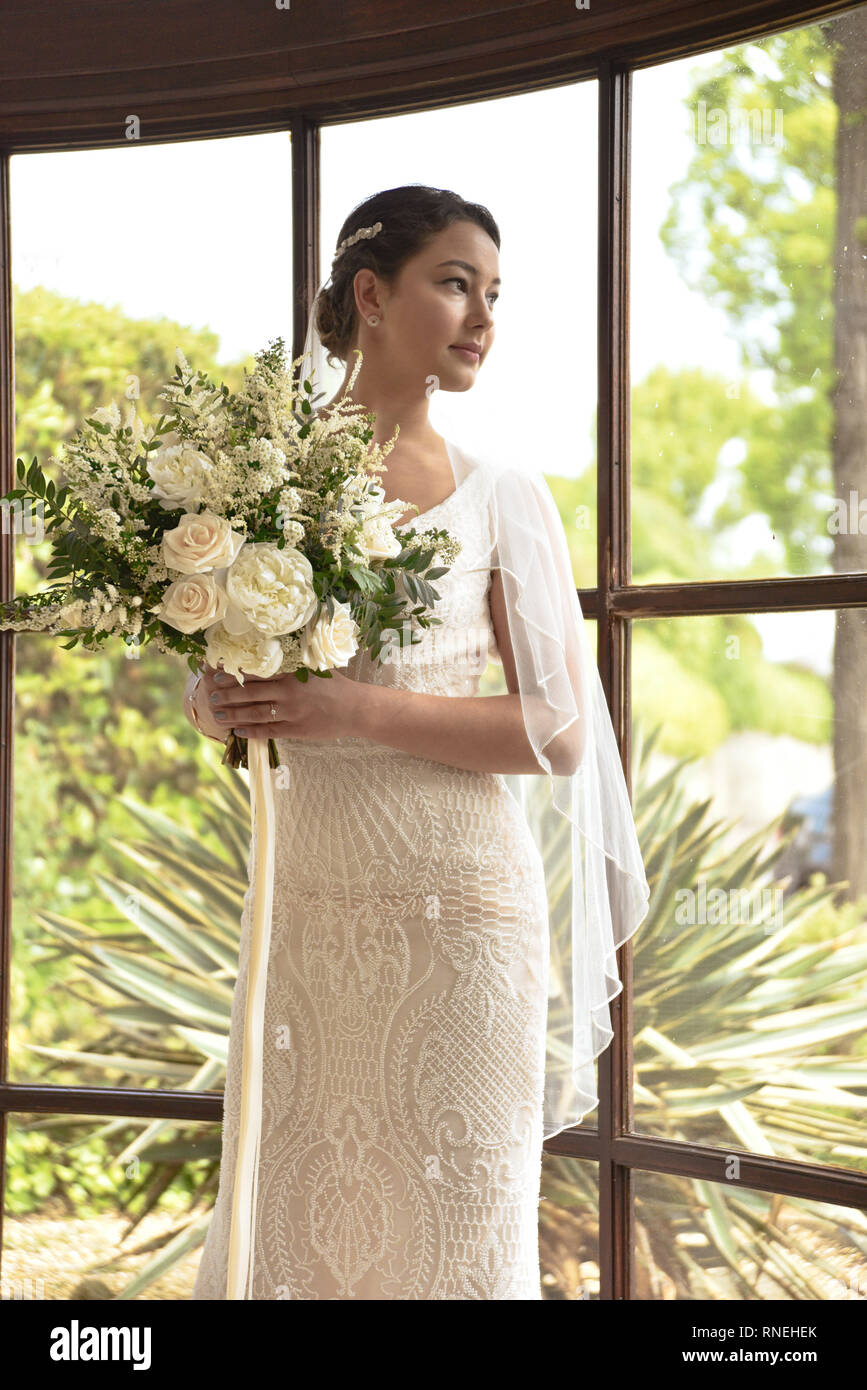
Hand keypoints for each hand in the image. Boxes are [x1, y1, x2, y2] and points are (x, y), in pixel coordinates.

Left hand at [202, 662, 362, 741]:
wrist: (355, 709)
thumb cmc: (335, 685)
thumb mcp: (315, 665)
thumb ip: (293, 661)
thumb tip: (268, 650)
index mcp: (292, 673)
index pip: (256, 672)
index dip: (234, 673)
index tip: (217, 673)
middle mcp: (289, 692)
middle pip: (250, 693)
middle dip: (227, 694)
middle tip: (211, 695)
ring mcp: (291, 712)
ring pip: (254, 713)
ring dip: (233, 714)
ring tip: (218, 714)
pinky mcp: (295, 730)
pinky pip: (268, 731)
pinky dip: (251, 731)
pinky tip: (238, 730)